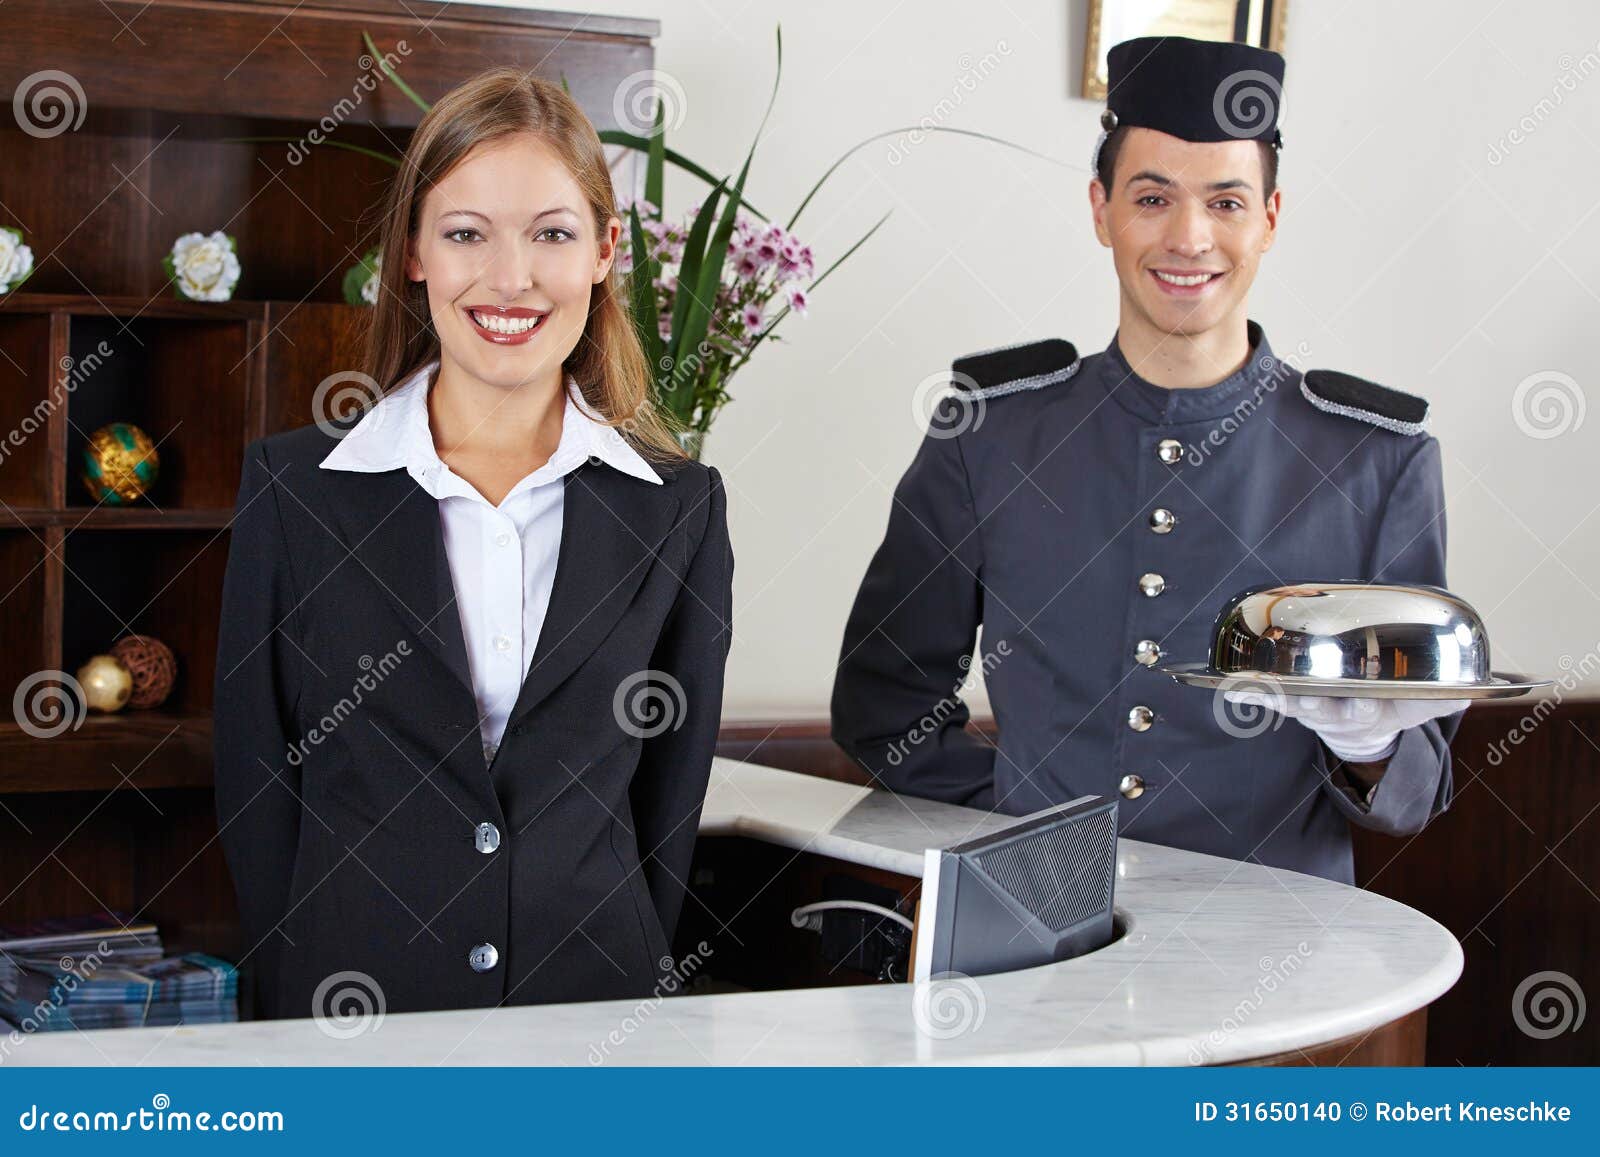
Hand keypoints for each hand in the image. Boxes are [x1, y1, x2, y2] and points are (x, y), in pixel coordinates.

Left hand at [1222, 691, 1469, 762]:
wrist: (1360, 731)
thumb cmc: (1389, 707)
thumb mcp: (1415, 707)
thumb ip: (1438, 701)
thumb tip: (1466, 694)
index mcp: (1376, 713)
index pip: (1382, 709)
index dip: (1378, 705)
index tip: (1380, 698)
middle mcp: (1343, 714)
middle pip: (1334, 711)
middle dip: (1327, 706)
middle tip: (1322, 700)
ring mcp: (1317, 710)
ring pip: (1299, 705)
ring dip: (1281, 698)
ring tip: (1257, 689)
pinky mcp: (1294, 703)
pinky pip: (1272, 699)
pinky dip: (1253, 694)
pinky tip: (1232, 688)